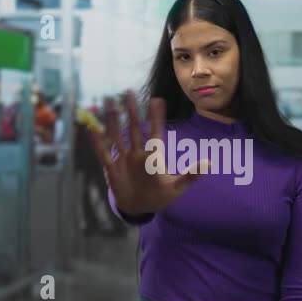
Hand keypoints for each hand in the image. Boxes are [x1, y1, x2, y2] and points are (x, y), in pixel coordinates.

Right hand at [93, 91, 209, 216]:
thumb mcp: (177, 187)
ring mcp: (124, 160)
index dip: (156, 117)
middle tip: (129, 91)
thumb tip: (209, 163)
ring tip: (111, 104)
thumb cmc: (160, 197)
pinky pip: (104, 154)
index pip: (155, 132)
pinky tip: (92, 129)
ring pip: (118, 137)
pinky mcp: (113, 170)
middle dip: (132, 111)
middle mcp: (138, 154)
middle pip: (134, 129)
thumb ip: (191, 176)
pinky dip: (98, 142)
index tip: (157, 100)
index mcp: (154, 157)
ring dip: (114, 121)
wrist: (140, 209)